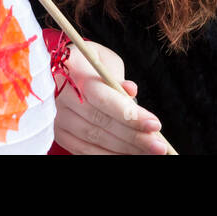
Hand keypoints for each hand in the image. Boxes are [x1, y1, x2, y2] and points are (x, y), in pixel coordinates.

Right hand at [53, 41, 167, 154]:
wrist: (64, 70)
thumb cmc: (91, 64)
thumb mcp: (105, 61)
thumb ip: (118, 78)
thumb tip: (132, 92)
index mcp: (73, 70)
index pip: (102, 97)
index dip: (129, 113)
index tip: (155, 124)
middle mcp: (60, 96)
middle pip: (100, 121)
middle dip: (133, 136)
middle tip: (159, 145)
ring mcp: (57, 117)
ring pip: (94, 139)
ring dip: (125, 149)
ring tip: (150, 151)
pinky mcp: (60, 133)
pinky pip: (84, 150)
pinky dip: (109, 155)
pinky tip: (129, 154)